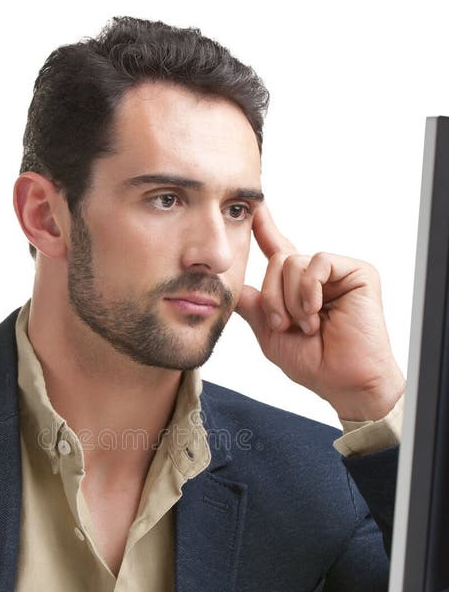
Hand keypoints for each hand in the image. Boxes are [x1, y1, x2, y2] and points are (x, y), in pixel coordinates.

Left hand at [235, 203, 404, 420]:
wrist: (345, 381)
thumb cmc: (315, 363)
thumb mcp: (271, 335)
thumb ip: (254, 307)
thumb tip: (233, 286)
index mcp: (297, 288)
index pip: (278, 250)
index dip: (265, 230)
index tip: (253, 210)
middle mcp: (317, 276)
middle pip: (277, 260)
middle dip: (273, 296)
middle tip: (285, 325)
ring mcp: (338, 272)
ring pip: (294, 261)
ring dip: (291, 299)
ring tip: (307, 325)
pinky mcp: (357, 271)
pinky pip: (318, 262)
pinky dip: (310, 289)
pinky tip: (317, 312)